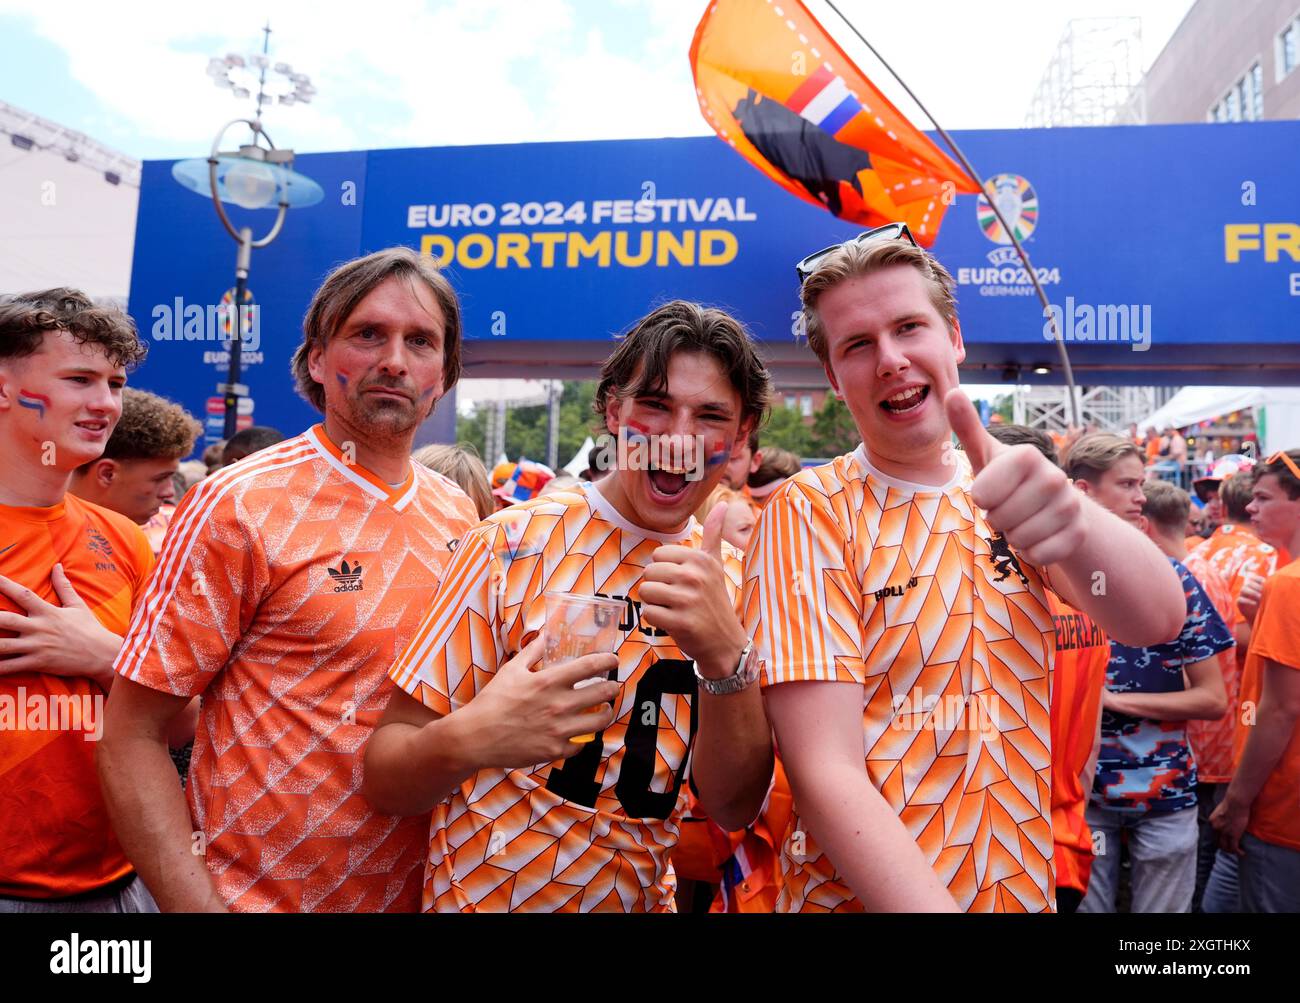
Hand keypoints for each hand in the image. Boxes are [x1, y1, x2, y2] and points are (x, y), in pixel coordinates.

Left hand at [0, 565, 120, 684]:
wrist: (103, 655)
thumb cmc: (90, 629)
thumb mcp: (78, 605)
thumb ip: (63, 586)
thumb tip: (57, 566)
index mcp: (47, 612)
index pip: (22, 594)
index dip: (3, 584)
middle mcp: (39, 628)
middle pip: (4, 620)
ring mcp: (37, 647)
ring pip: (3, 646)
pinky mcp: (38, 663)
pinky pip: (11, 666)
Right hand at [458, 636, 619, 768]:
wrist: (476, 737)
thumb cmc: (493, 701)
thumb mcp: (512, 670)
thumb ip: (532, 651)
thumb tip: (543, 635)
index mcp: (549, 681)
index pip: (591, 666)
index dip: (608, 660)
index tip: (614, 660)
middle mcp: (559, 704)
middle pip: (604, 693)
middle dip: (612, 687)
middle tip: (611, 686)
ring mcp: (559, 729)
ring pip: (601, 720)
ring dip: (606, 712)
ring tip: (603, 709)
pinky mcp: (555, 750)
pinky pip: (582, 743)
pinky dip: (584, 736)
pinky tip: (580, 731)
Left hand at [639, 502, 746, 678]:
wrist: (725, 642)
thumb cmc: (715, 601)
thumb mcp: (716, 565)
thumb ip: (714, 534)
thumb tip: (722, 503)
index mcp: (701, 559)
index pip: (658, 555)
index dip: (664, 571)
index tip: (681, 582)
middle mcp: (695, 576)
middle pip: (649, 572)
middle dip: (658, 587)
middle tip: (677, 599)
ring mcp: (687, 599)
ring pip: (645, 591)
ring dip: (655, 603)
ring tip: (674, 609)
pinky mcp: (680, 621)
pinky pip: (648, 612)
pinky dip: (656, 619)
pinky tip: (673, 622)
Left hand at [944, 389, 1085, 566]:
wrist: (1052, 503)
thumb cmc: (1008, 478)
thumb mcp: (986, 455)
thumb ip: (967, 427)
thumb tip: (952, 392)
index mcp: (1026, 455)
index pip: (982, 496)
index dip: (982, 498)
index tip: (993, 488)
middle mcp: (1055, 476)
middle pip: (999, 520)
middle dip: (997, 519)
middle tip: (1010, 506)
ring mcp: (1071, 505)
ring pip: (1019, 539)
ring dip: (1014, 536)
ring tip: (1024, 518)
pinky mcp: (1078, 533)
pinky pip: (1038, 555)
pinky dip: (1031, 552)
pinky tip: (1039, 534)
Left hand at [1209, 794, 1249, 855]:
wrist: (1236, 802)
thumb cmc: (1231, 803)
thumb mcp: (1221, 811)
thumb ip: (1221, 818)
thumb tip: (1225, 821)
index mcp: (1212, 822)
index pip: (1214, 835)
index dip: (1219, 840)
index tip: (1225, 841)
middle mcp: (1216, 828)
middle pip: (1218, 843)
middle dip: (1224, 847)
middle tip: (1231, 849)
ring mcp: (1224, 832)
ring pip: (1225, 847)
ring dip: (1231, 851)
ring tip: (1237, 852)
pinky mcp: (1233, 835)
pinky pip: (1234, 847)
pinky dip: (1238, 852)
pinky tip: (1242, 853)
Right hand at [1237, 572, 1263, 625]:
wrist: (1258, 616)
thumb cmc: (1265, 604)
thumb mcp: (1267, 596)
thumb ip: (1268, 590)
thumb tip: (1275, 583)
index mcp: (1252, 585)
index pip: (1253, 578)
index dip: (1258, 579)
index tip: (1265, 582)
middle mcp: (1246, 589)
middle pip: (1248, 583)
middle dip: (1256, 586)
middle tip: (1263, 591)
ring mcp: (1241, 595)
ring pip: (1243, 590)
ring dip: (1252, 592)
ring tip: (1260, 597)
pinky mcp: (1239, 603)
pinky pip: (1240, 599)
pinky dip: (1248, 601)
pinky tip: (1255, 603)